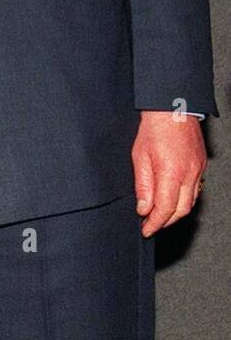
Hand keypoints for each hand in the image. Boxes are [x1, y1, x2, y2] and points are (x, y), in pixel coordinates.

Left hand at [132, 108, 207, 236]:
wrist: (173, 110)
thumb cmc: (154, 129)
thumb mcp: (139, 157)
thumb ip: (142, 185)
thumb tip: (143, 208)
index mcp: (172, 173)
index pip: (165, 209)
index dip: (155, 223)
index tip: (146, 230)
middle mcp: (189, 175)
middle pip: (181, 210)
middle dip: (165, 222)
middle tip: (151, 225)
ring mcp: (198, 171)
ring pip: (190, 203)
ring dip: (175, 213)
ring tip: (159, 215)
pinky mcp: (201, 167)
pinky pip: (195, 191)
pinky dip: (183, 200)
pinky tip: (172, 200)